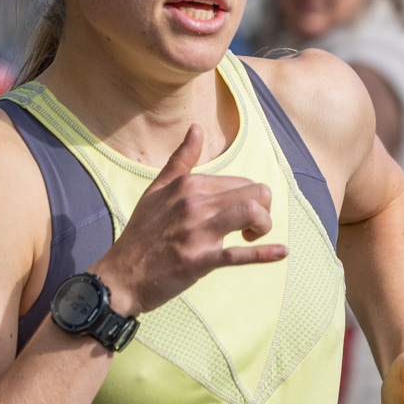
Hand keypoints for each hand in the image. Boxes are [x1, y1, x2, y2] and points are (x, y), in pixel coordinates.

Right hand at [92, 123, 285, 314]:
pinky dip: (265, 254)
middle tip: (253, 227)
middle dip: (264, 209)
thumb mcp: (156, 190)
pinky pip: (239, 254)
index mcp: (187, 184)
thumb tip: (196, 128)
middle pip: (255, 193)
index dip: (250, 198)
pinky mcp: (199, 260)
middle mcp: (194, 203)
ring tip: (254, 237)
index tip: (240, 216)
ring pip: (252, 214)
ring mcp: (197, 231)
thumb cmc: (142, 234)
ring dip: (264, 226)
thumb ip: (180, 160)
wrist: (121, 275)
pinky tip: (281, 252)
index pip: (242, 181)